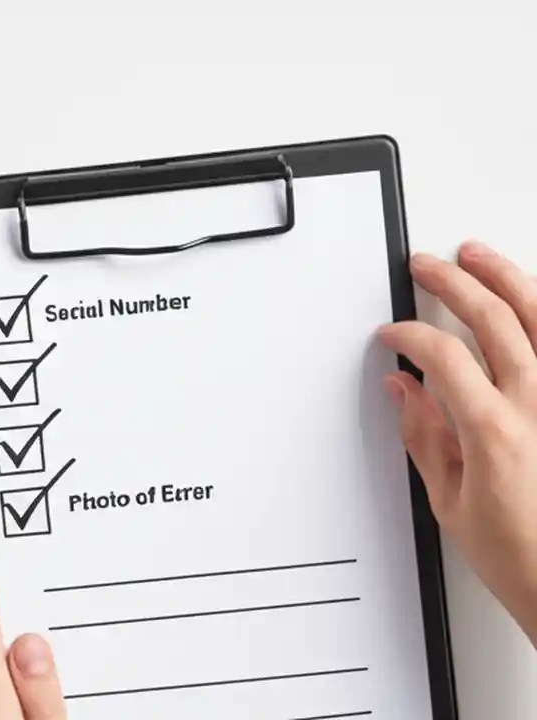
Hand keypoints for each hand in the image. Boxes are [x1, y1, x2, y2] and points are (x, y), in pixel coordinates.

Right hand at [379, 240, 536, 643]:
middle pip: (492, 318)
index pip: (441, 356)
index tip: (393, 335)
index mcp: (494, 430)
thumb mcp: (452, 502)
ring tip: (478, 257)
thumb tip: (404, 393)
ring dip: (505, 278)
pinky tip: (529, 302)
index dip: (409, 336)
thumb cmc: (524, 556)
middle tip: (428, 266)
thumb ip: (425, 437)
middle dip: (452, 282)